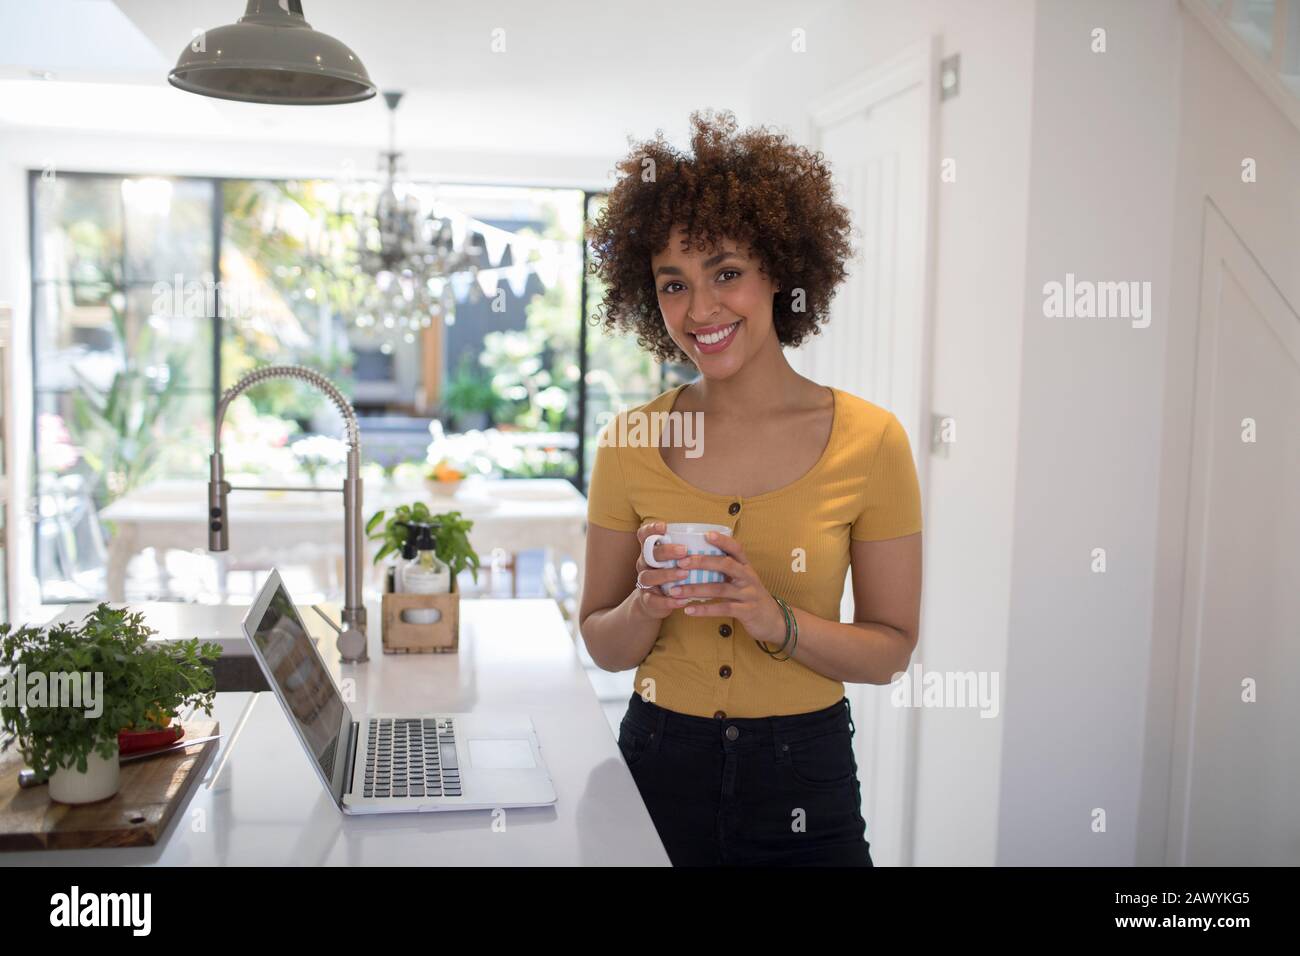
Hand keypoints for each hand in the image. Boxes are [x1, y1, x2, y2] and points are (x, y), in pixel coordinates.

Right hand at [631, 521, 692, 620]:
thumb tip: (716, 536)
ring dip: (666, 574)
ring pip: (648, 576)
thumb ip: (688, 549)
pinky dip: (668, 601)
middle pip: (648, 553)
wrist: (656, 603)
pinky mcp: (647, 599)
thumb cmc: (672, 574)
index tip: (664, 526)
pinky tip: (682, 600)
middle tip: (683, 550)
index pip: (644, 535)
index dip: (651, 529)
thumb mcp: (676, 560)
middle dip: (666, 551)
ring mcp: (644, 582)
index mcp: (651, 550)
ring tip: (684, 574)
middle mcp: (644, 563)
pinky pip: (654, 600)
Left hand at [672, 531, 787, 644]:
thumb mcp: (742, 581)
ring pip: (720, 588)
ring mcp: (748, 594)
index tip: (705, 534)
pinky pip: (723, 608)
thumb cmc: (750, 598)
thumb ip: (726, 571)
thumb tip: (696, 562)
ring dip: (695, 589)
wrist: (774, 621)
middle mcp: (748, 577)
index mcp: (746, 567)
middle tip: (681, 562)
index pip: (736, 548)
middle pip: (726, 565)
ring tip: (675, 591)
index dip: (723, 540)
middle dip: (702, 562)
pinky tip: (688, 609)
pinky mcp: (747, 611)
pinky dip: (704, 609)